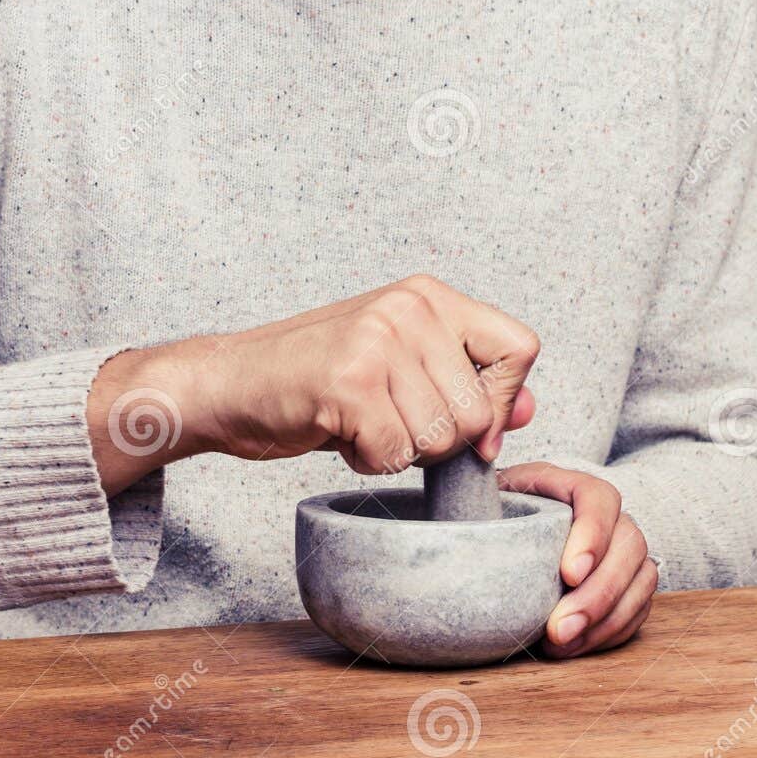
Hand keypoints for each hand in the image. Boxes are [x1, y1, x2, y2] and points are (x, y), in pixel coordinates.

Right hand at [88, 275, 539, 492]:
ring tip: (359, 423)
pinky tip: (339, 434)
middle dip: (441, 441)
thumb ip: (465, 382)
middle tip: (388, 423)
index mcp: (429, 295)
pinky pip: (395, 453)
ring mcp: (378, 341)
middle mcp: (409, 307)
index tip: (470, 425)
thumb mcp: (400, 367)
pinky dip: (369, 461)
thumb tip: (530, 409)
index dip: (504, 401)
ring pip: (441, 438)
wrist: (226, 383)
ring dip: (400, 450)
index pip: (521, 348)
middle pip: (481, 411)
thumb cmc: (314, 379)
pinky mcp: (349, 381)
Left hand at [498, 462, 656, 657]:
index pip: (600, 499)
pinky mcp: (630, 583)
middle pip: (628, 546)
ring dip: (604, 620)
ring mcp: (624, 549)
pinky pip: (638, 609)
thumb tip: (475, 478)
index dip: (593, 535)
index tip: (568, 575)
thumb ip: (481, 492)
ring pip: (641, 580)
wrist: (505, 535)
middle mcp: (608, 514)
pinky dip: (610, 633)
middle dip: (597, 594)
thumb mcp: (485, 495)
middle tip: (559, 629)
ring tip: (562, 645)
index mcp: (570, 485)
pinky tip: (575, 647)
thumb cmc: (494, 515)